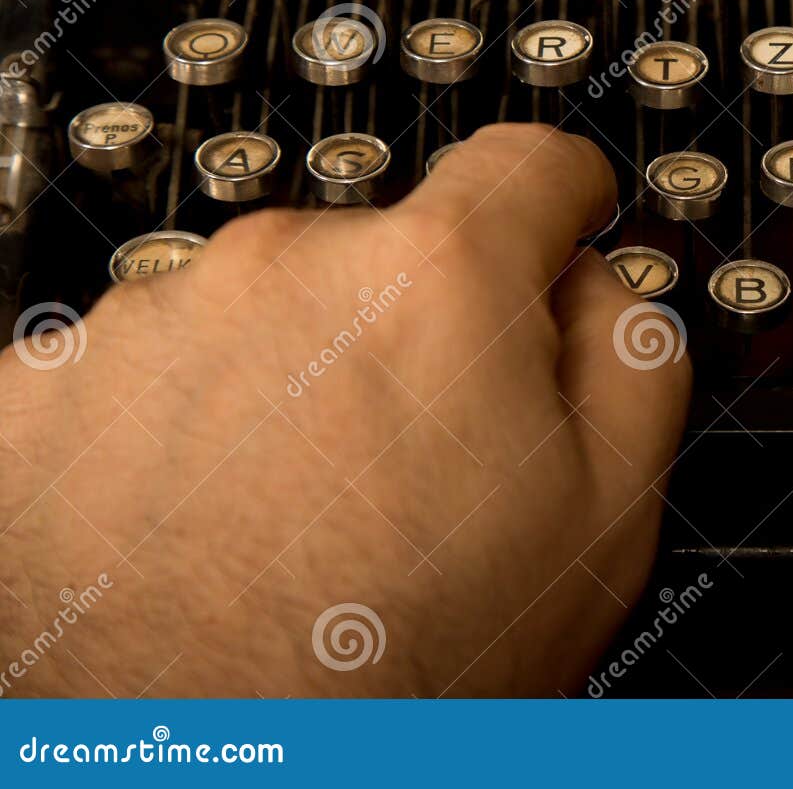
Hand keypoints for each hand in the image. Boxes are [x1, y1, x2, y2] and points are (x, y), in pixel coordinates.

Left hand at [0, 123, 690, 695]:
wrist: (190, 766)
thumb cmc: (402, 664)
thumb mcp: (605, 516)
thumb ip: (632, 353)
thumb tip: (599, 287)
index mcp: (436, 279)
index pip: (526, 165)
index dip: (558, 206)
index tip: (552, 233)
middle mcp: (283, 265)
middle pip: (386, 255)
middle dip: (415, 333)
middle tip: (417, 463)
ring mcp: (151, 321)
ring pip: (265, 315)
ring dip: (293, 381)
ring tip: (299, 516)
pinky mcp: (46, 388)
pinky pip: (153, 372)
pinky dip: (185, 428)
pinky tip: (205, 525)